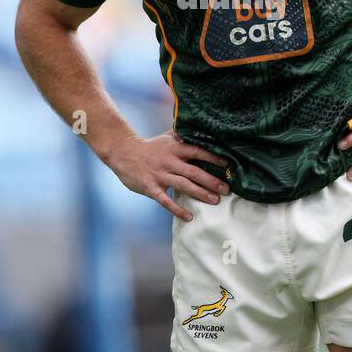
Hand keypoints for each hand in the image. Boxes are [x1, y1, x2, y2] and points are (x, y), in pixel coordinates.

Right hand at [104, 130, 229, 221]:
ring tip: (215, 201)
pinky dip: (178, 209)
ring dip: (200, 194)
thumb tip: (205, 135)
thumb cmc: (150, 147)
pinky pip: (166, 200)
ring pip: (183, 185)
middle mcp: (169, 161)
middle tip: (226, 189)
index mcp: (175, 148)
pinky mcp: (151, 187)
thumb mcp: (167, 138)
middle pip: (194, 171)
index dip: (213, 158)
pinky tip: (189, 217)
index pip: (198, 151)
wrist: (123, 152)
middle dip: (212, 181)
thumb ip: (184, 137)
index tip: (227, 165)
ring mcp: (160, 175)